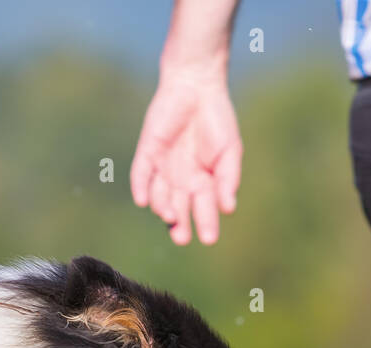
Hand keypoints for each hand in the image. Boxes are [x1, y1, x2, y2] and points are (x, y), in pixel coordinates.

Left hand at [130, 65, 241, 245]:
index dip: (205, 224)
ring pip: (159, 196)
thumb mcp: (229, 151)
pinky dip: (141, 188)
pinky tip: (144, 200)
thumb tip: (229, 208)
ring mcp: (162, 168)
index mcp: (203, 181)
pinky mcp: (147, 153)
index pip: (203, 209)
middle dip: (180, 225)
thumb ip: (228, 179)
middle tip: (182, 238)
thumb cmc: (217, 119)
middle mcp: (181, 180)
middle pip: (179, 209)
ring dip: (163, 208)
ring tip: (170, 215)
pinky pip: (141, 175)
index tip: (208, 238)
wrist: (196, 86)